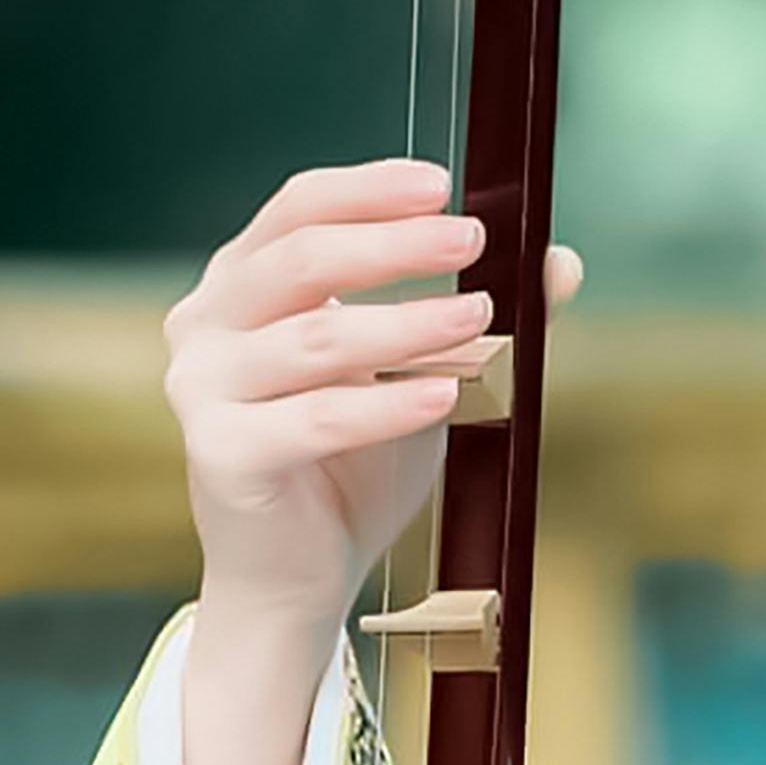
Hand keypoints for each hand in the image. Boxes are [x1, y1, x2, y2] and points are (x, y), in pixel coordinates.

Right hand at [167, 165, 579, 764]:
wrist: (298, 577)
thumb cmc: (352, 467)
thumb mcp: (421, 377)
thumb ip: (477, 320)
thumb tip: (561, 263)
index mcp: (241, 285)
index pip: (298, 208)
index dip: (369, 190)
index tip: (445, 187)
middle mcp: (207, 325)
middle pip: (301, 259)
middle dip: (394, 245)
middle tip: (470, 238)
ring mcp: (203, 389)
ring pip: (316, 337)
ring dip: (405, 322)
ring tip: (477, 317)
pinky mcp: (221, 453)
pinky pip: (318, 418)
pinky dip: (387, 404)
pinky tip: (444, 394)